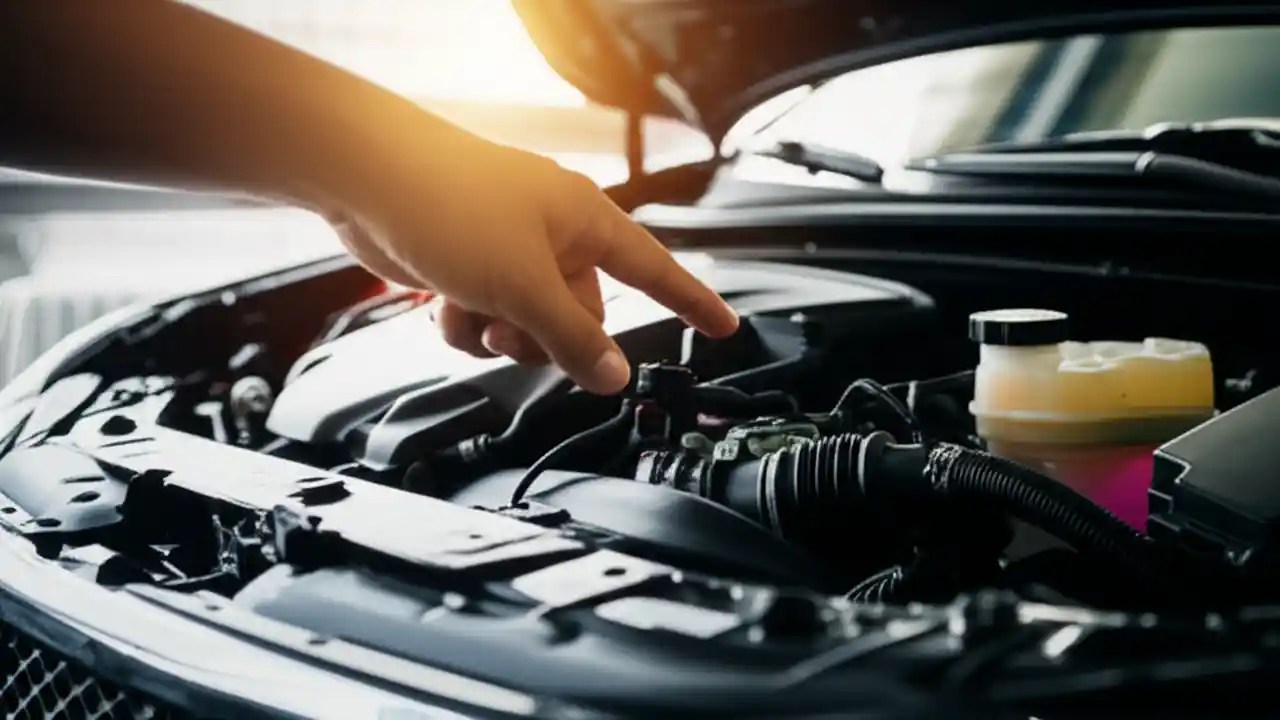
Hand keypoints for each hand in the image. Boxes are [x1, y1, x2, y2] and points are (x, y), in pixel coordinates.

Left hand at [328, 136, 738, 394]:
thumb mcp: (522, 287)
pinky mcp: (469, 259)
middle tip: (514, 331)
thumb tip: (613, 377)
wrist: (365, 177)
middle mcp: (553, 233)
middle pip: (582, 315)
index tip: (726, 327)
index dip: (693, 302)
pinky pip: (488, 314)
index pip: (656, 271)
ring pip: (529, 321)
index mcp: (585, 222)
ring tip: (471, 313)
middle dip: (546, 336)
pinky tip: (443, 305)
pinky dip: (467, 322)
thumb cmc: (448, 204)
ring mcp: (509, 246)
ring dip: (499, 333)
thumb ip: (572, 339)